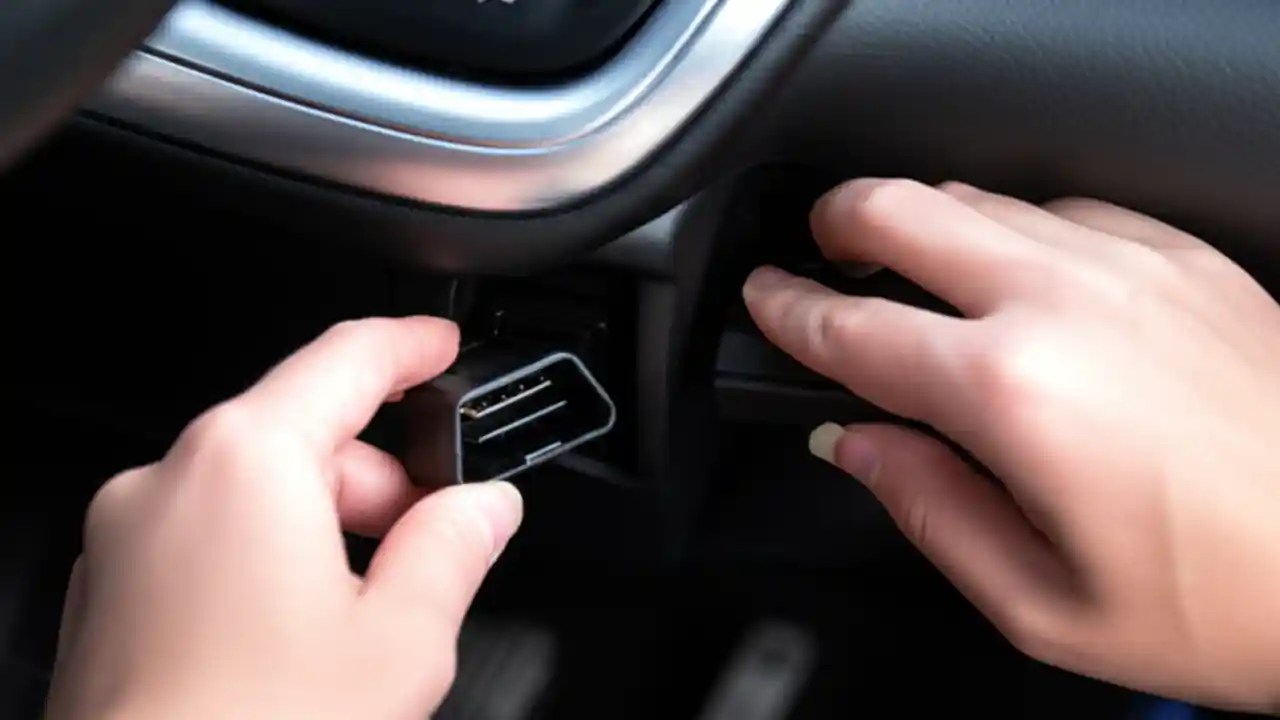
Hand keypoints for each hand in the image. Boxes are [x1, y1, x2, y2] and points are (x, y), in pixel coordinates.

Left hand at [45, 317, 522, 719]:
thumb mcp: (401, 639)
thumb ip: (455, 547)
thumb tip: (482, 509)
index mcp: (244, 465)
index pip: (345, 361)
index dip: (410, 345)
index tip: (440, 348)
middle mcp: (167, 484)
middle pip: (300, 431)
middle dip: (380, 474)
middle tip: (437, 532)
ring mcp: (125, 540)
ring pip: (253, 488)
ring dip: (326, 522)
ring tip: (371, 608)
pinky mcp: (108, 594)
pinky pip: (206, 537)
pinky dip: (267, 555)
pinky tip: (305, 632)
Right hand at [743, 179, 1279, 711]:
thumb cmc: (1230, 602)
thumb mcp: (1041, 603)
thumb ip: (926, 508)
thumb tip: (855, 446)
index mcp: (1011, 394)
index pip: (853, 326)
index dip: (789, 308)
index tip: (766, 300)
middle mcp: (1066, 304)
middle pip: (903, 210)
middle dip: (838, 222)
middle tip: (817, 252)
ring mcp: (1133, 268)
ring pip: (981, 197)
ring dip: (921, 222)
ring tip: (904, 263)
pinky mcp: (1187, 259)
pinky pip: (1066, 210)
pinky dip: (1014, 229)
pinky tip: (1016, 274)